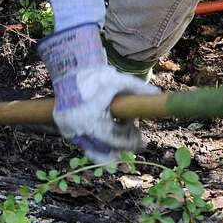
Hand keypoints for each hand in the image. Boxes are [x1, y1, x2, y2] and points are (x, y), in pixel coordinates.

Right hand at [36, 24, 159, 164]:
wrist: (70, 72)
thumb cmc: (95, 77)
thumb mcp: (118, 80)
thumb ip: (137, 88)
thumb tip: (157, 93)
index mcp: (92, 118)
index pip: (114, 140)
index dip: (130, 143)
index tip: (142, 141)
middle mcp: (78, 128)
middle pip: (105, 149)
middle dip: (122, 147)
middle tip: (135, 138)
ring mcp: (70, 130)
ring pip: (93, 151)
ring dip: (110, 148)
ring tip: (122, 135)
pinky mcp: (65, 130)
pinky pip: (84, 144)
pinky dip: (97, 143)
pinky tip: (109, 133)